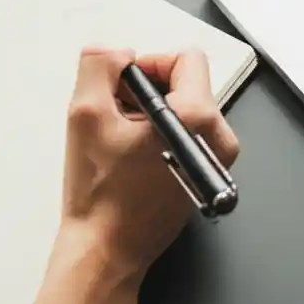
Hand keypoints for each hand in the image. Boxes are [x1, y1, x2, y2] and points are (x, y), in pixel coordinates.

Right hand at [58, 47, 240, 280]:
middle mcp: (217, 139)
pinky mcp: (203, 175)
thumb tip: (117, 52)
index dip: (148, 64)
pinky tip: (130, 159)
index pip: (186, 58)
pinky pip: (184, 135)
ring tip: (120, 142)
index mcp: (198, 119)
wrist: (106, 251)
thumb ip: (99, 65)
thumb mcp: (85, 115)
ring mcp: (214, 160)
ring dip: (148, 116)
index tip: (123, 88)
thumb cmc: (100, 194)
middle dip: (146, 93)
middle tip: (115, 118)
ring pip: (183, 109)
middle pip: (186, 84)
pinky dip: (156, 136)